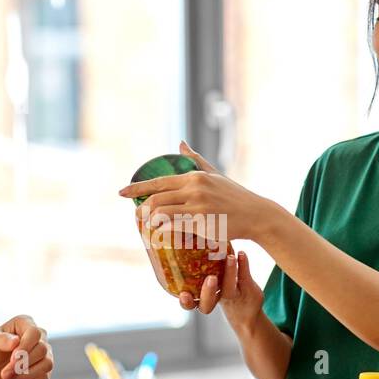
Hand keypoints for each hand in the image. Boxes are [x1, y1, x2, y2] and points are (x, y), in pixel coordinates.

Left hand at [0, 315, 53, 378]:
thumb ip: (0, 339)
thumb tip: (15, 341)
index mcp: (26, 323)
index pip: (34, 333)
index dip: (25, 347)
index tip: (11, 360)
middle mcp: (39, 336)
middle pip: (42, 350)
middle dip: (23, 365)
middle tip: (5, 374)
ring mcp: (45, 352)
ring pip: (47, 364)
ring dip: (27, 376)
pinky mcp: (44, 368)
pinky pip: (44, 377)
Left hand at [118, 141, 278, 242]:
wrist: (255, 214)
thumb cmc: (234, 195)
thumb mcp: (215, 174)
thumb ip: (196, 160)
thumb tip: (181, 143)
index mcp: (194, 177)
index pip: (158, 182)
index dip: (137, 188)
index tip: (122, 193)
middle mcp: (195, 189)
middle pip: (156, 198)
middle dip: (141, 209)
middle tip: (137, 217)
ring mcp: (199, 207)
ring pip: (162, 213)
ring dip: (150, 222)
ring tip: (148, 227)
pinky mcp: (203, 224)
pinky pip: (175, 228)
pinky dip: (164, 232)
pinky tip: (161, 235)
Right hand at [178, 248, 263, 326]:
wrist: (247, 308)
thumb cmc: (216, 286)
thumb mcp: (201, 277)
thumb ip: (190, 264)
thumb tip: (173, 242)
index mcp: (201, 298)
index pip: (190, 304)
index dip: (186, 302)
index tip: (184, 294)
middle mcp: (216, 299)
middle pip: (208, 303)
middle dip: (208, 292)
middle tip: (211, 278)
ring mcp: (232, 294)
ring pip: (228, 288)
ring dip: (229, 272)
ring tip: (230, 257)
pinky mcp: (248, 288)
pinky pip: (244, 276)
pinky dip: (243, 264)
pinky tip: (241, 253)